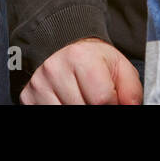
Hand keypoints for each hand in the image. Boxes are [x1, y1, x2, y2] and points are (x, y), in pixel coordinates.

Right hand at [20, 38, 142, 104]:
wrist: (63, 46)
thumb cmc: (93, 59)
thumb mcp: (119, 66)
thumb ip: (131, 90)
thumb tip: (131, 108)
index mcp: (80, 58)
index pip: (101, 99)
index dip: (111, 104)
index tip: (111, 100)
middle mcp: (55, 70)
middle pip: (82, 109)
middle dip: (93, 107)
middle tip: (95, 97)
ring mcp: (39, 84)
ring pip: (64, 113)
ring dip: (77, 109)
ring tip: (82, 97)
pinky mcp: (28, 96)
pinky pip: (47, 113)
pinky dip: (61, 109)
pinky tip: (68, 100)